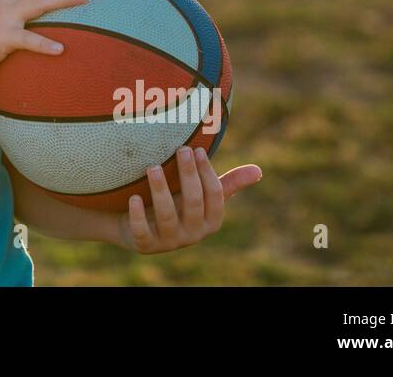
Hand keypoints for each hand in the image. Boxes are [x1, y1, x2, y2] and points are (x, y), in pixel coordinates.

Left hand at [116, 146, 262, 253]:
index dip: (207, 173)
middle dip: (188, 175)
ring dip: (160, 190)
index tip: (197, 149)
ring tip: (153, 167)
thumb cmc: (176, 205)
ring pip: (167, 215)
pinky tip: (133, 198)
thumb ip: (225, 184)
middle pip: (193, 202)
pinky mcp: (145, 244)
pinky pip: (143, 232)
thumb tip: (259, 171)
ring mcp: (169, 241)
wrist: (138, 227)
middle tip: (181, 150)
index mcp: (210, 221)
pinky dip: (138, 215)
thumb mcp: (200, 195)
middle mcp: (193, 234)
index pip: (214, 196)